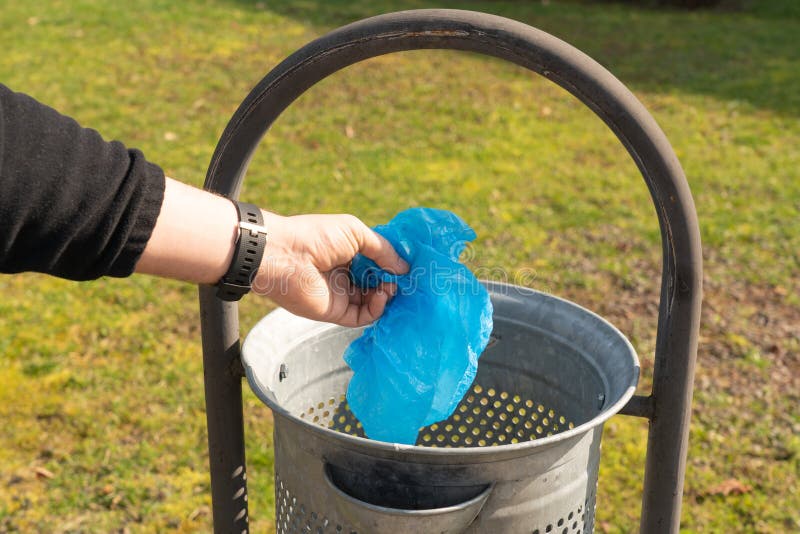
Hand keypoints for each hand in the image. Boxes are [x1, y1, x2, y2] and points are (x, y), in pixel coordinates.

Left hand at [253, 212, 408, 326]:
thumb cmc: (317, 236)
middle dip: (393, 281)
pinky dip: (377, 309)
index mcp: (347, 253)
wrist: (285, 257)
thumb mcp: (355, 232)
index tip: (409, 265)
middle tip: (406, 279)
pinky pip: (363, 316)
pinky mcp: (336, 313)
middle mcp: (345, 274)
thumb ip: (382, 249)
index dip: (392, 264)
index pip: (376, 262)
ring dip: (387, 295)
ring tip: (392, 286)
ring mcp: (341, 294)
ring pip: (373, 301)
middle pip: (377, 283)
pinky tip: (382, 296)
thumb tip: (404, 267)